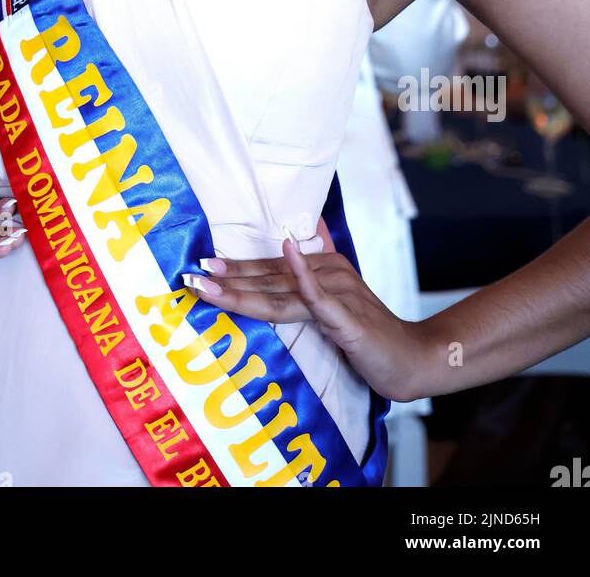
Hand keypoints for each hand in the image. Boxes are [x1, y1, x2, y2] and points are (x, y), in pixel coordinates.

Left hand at [185, 236, 426, 403]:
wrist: (411, 359)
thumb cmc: (371, 334)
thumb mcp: (339, 306)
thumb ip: (314, 283)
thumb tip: (296, 242)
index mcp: (323, 268)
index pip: (271, 270)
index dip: (236, 269)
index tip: (200, 269)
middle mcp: (329, 274)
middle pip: (269, 279)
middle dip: (228, 277)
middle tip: (191, 274)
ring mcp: (339, 293)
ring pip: (281, 290)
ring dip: (242, 284)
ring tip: (209, 282)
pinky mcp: (347, 316)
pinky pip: (319, 295)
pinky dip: (302, 274)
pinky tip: (286, 254)